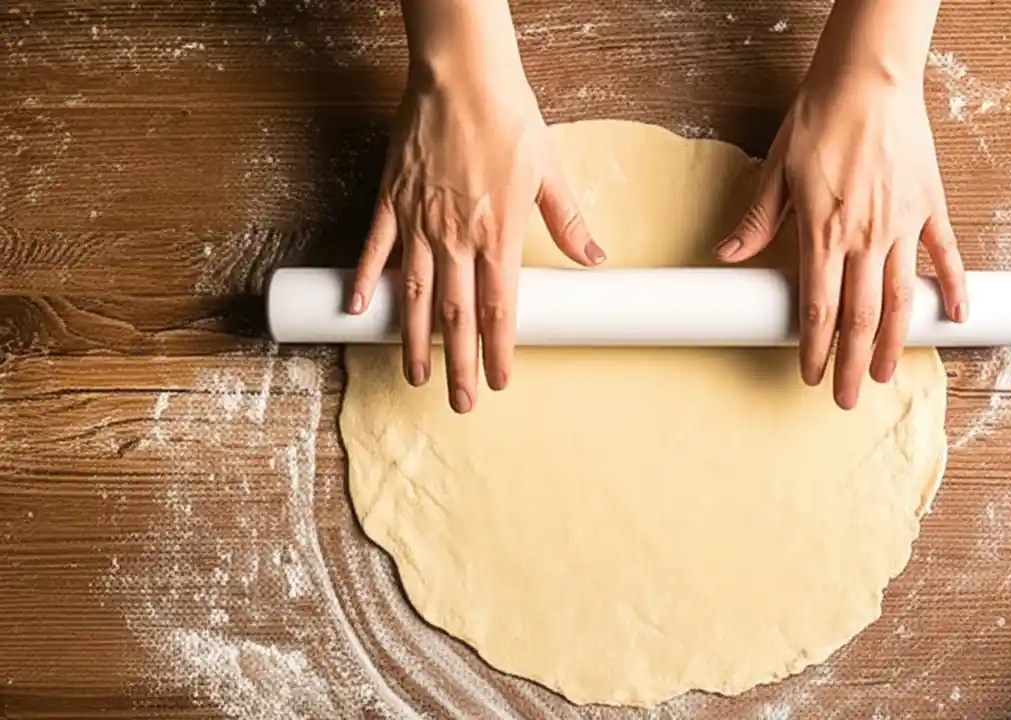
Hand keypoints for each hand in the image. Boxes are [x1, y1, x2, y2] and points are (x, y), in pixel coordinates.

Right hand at [348, 1, 604, 413]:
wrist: (462, 75)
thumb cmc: (510, 119)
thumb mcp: (550, 172)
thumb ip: (568, 223)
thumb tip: (594, 259)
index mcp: (500, 235)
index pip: (500, 309)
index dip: (498, 351)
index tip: (497, 382)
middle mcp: (457, 237)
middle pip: (458, 315)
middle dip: (459, 363)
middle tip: (458, 402)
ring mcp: (420, 221)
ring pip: (417, 295)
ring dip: (416, 340)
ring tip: (416, 375)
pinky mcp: (392, 199)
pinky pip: (375, 249)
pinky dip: (367, 281)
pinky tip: (361, 312)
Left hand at [716, 0, 965, 409]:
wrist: (869, 78)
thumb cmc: (819, 119)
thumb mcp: (776, 169)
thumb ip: (756, 220)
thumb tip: (726, 256)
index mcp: (823, 231)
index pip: (819, 308)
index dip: (816, 349)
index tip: (812, 377)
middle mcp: (865, 236)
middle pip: (860, 316)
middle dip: (853, 363)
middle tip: (848, 399)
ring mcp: (902, 223)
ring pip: (901, 297)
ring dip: (895, 341)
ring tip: (887, 374)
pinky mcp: (930, 205)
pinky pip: (945, 255)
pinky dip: (953, 288)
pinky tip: (956, 318)